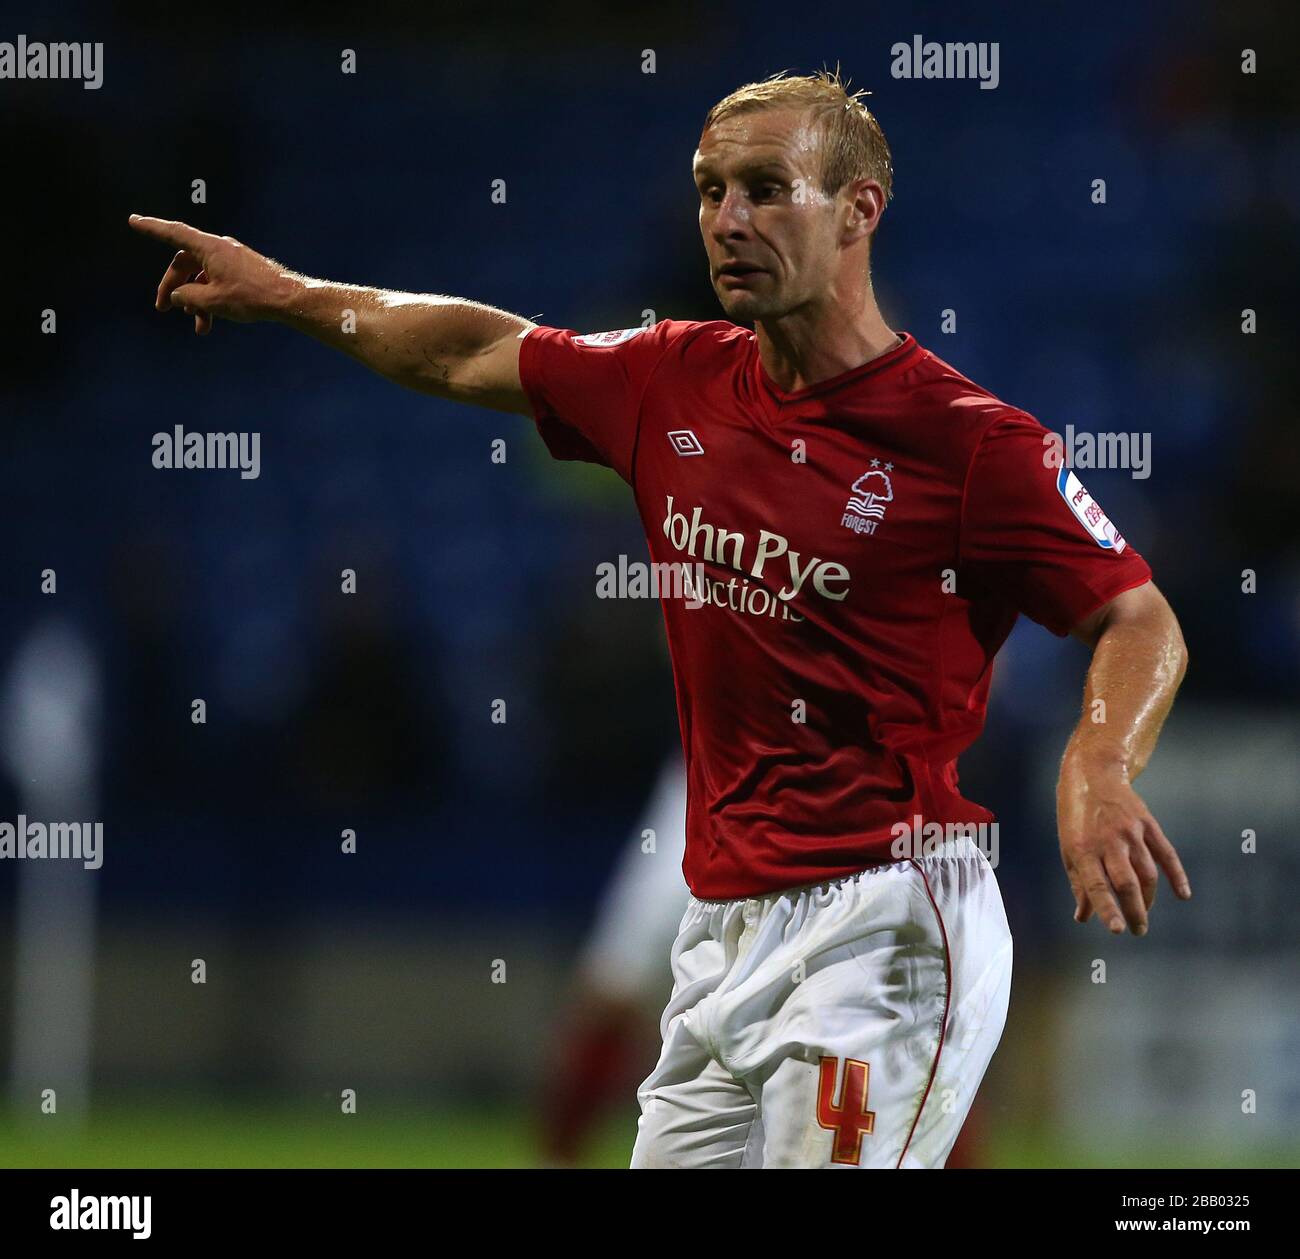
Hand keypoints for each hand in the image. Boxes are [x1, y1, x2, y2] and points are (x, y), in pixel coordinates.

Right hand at [128, 214, 294, 334]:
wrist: (289, 300)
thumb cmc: (252, 297)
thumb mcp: (212, 300)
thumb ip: (188, 296)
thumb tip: (178, 296)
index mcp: (209, 247)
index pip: (173, 233)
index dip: (151, 228)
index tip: (133, 221)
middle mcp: (219, 248)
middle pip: (186, 264)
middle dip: (174, 287)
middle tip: (163, 308)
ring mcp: (232, 259)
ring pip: (203, 278)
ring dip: (197, 301)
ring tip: (199, 327)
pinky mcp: (243, 271)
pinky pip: (218, 282)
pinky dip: (212, 299)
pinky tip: (212, 320)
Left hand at [1056, 755, 1190, 935]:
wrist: (1092, 775)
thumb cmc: (1075, 818)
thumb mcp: (1068, 848)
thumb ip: (1079, 883)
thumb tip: (1084, 918)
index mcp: (1083, 849)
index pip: (1096, 885)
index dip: (1107, 909)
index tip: (1118, 930)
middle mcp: (1108, 841)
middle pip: (1127, 883)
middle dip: (1135, 911)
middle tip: (1138, 930)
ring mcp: (1131, 831)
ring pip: (1147, 873)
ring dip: (1149, 898)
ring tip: (1143, 915)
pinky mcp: (1148, 824)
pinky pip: (1166, 853)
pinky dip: (1177, 875)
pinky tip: (1183, 894)